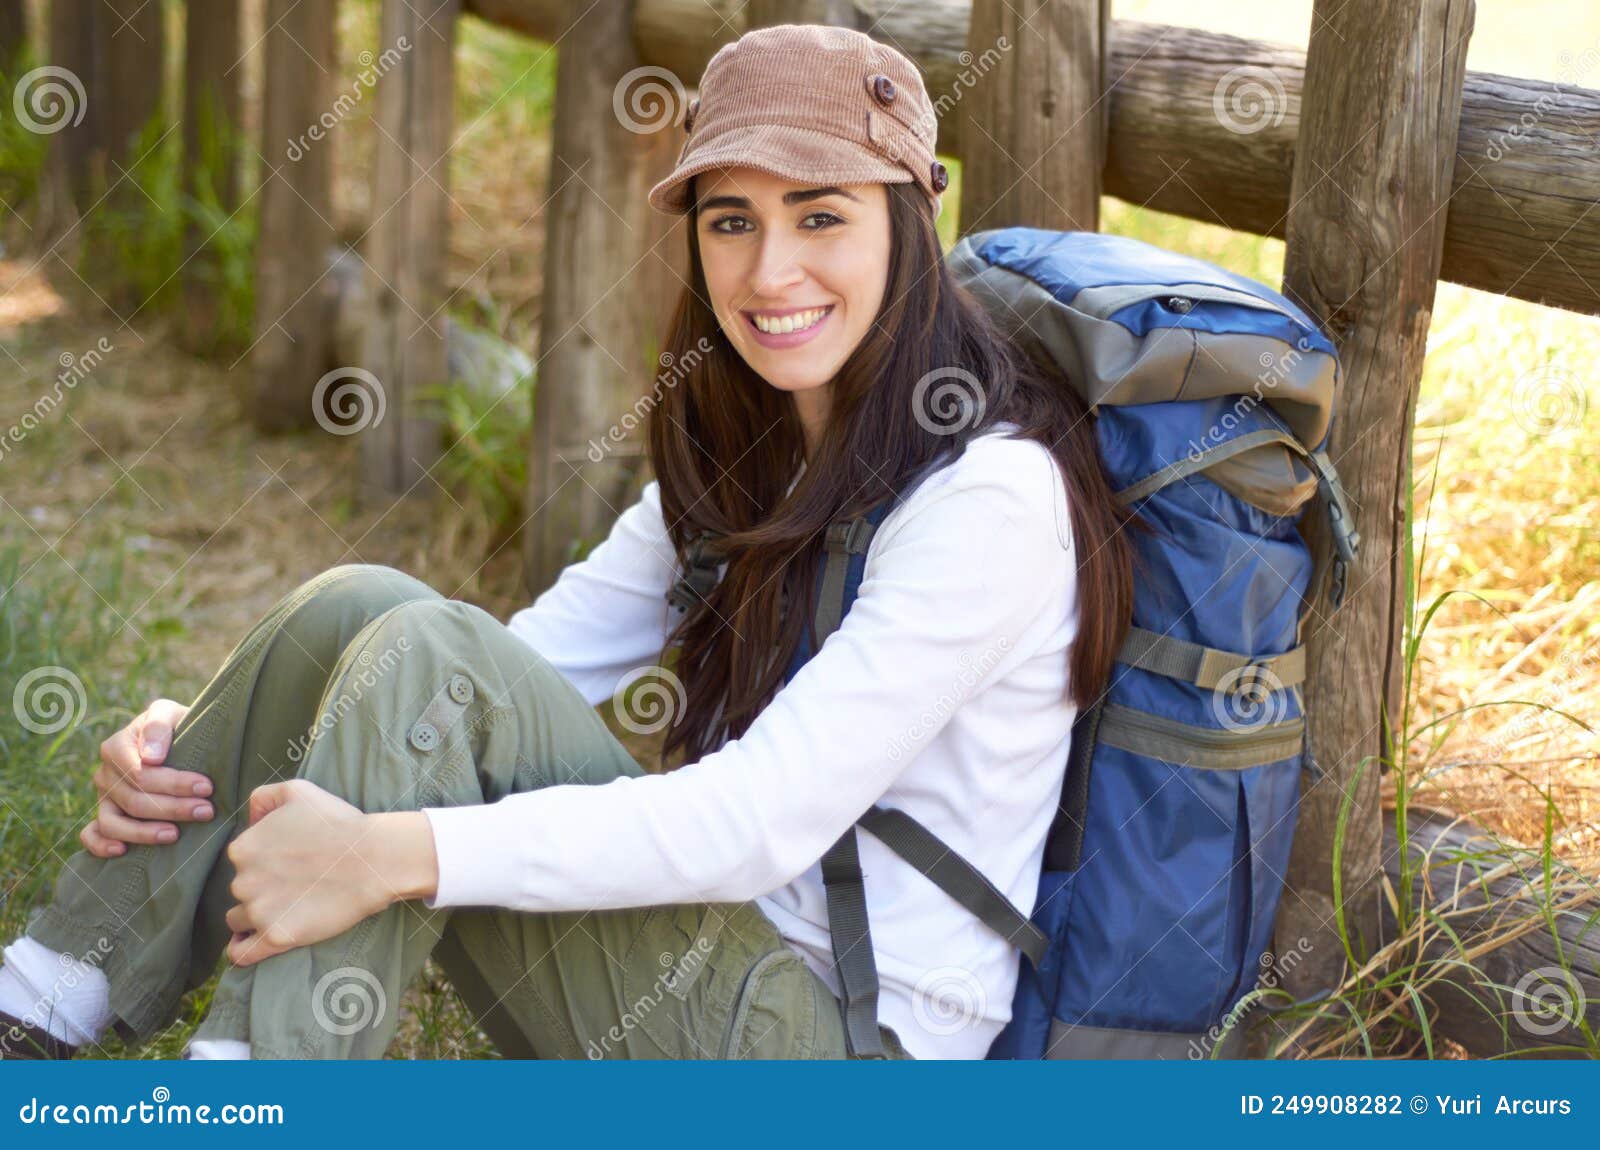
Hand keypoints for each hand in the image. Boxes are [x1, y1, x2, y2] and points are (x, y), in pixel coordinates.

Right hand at [83, 697, 214, 857]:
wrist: (178, 740)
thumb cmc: (176, 726)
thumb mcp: (170, 713)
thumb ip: (158, 726)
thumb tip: (151, 758)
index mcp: (117, 746)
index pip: (140, 773)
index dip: (173, 783)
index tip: (206, 788)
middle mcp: (106, 773)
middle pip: (134, 799)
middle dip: (172, 807)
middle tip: (206, 811)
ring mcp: (103, 797)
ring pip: (113, 822)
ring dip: (144, 833)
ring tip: (174, 834)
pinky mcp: (105, 816)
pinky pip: (91, 835)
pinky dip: (101, 845)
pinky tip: (123, 851)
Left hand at [223, 780, 402, 967]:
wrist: (372, 858)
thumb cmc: (339, 823)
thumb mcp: (298, 791)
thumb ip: (263, 797)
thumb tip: (250, 819)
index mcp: (244, 848)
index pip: (241, 860)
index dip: (263, 861)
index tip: (288, 863)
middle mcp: (243, 881)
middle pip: (240, 890)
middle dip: (261, 888)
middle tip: (296, 884)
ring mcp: (258, 911)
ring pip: (239, 919)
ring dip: (255, 916)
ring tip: (285, 910)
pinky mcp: (276, 937)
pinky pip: (241, 953)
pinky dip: (241, 950)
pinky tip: (252, 943)